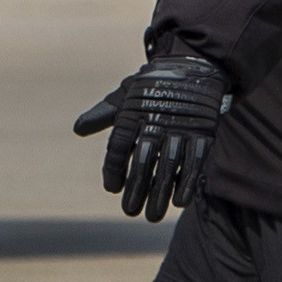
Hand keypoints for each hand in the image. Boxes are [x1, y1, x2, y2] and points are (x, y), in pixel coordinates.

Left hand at [69, 53, 231, 221]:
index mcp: (133, 112)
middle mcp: (156, 121)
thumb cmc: (153, 85)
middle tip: (130, 212)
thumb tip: (78, 129)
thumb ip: (104, 114)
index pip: (118, 147)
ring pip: (168, 167)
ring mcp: (181, 127)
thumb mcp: (126, 95)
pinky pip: (194, 162)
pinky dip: (187, 183)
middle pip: (143, 162)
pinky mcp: (203, 131)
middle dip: (136, 190)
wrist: (193, 65)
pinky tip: (179, 202)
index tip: (112, 188)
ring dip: (160, 194)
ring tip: (152, 216)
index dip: (114, 170)